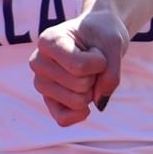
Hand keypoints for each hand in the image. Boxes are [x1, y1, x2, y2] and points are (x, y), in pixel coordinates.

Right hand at [31, 9, 128, 125]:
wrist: (98, 34)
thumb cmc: (102, 34)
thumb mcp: (114, 44)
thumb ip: (111, 73)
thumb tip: (98, 105)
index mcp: (48, 41)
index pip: (79, 67)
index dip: (100, 62)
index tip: (96, 49)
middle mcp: (38, 62)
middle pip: (80, 85)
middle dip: (96, 75)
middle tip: (92, 60)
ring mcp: (41, 83)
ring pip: (77, 102)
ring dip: (92, 89)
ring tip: (86, 72)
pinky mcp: (48, 100)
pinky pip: (64, 119)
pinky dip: (81, 113)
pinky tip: (88, 97)